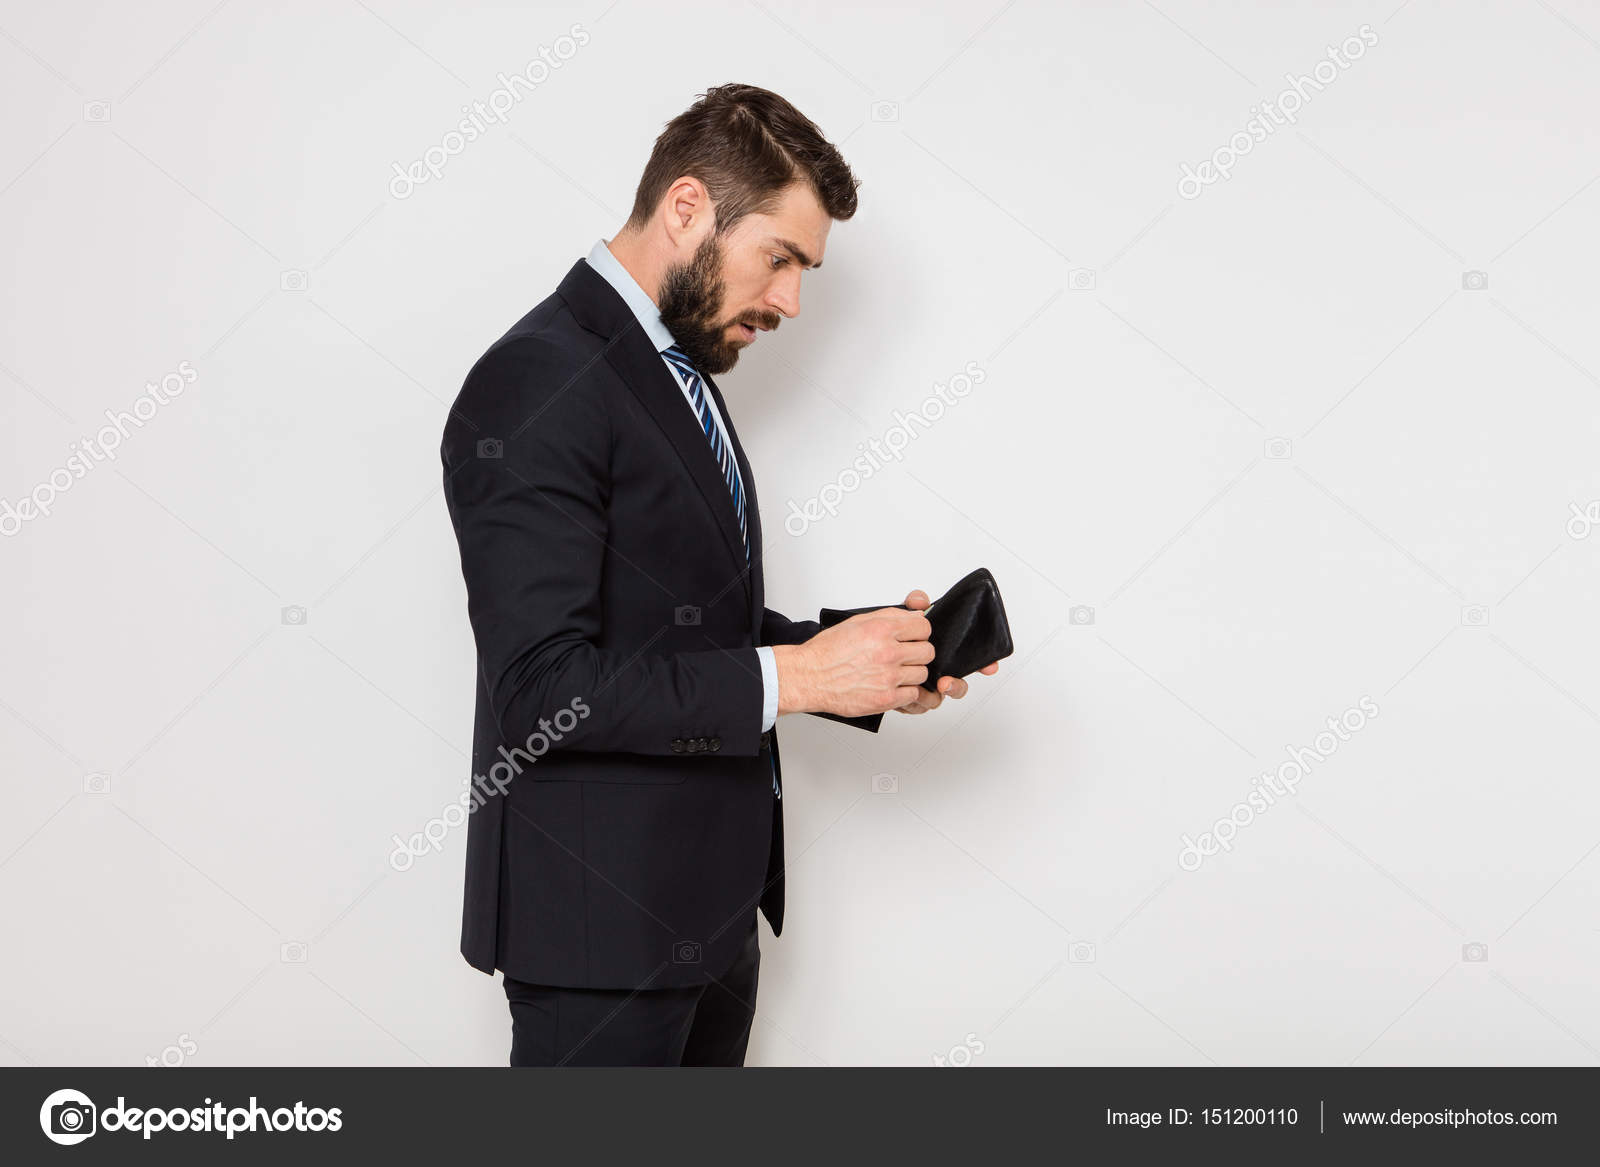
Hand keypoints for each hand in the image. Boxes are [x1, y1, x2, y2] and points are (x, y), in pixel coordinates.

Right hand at [774, 604, 934, 717]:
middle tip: (904, 655)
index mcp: (881, 630)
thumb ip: (890, 616)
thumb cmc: (827, 652)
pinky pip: (913, 694)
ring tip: (894, 672)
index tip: (913, 636)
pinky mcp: (886, 699)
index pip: (923, 627)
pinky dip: (905, 691)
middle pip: (927, 651)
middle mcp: (887, 652)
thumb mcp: (856, 622)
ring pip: (922, 673)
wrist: (809, 677)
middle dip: (917, 652)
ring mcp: (888, 677)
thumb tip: (915, 614)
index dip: (919, 632)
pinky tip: (891, 685)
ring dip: (911, 673)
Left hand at [890, 588, 1000, 714]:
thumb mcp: (899, 615)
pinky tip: (906, 697)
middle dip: (955, 685)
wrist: (862, 658)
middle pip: (957, 684)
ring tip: (920, 691)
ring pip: (937, 699)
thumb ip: (913, 605)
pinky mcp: (910, 699)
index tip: (989, 666)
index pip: (968, 658)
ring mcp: (925, 687)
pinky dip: (913, 703)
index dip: (984, 663)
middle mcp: (937, 671)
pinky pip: (918, 707)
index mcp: (940, 651)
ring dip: (931, 697)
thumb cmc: (886, 639)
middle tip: (945, 682)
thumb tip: (921, 601)